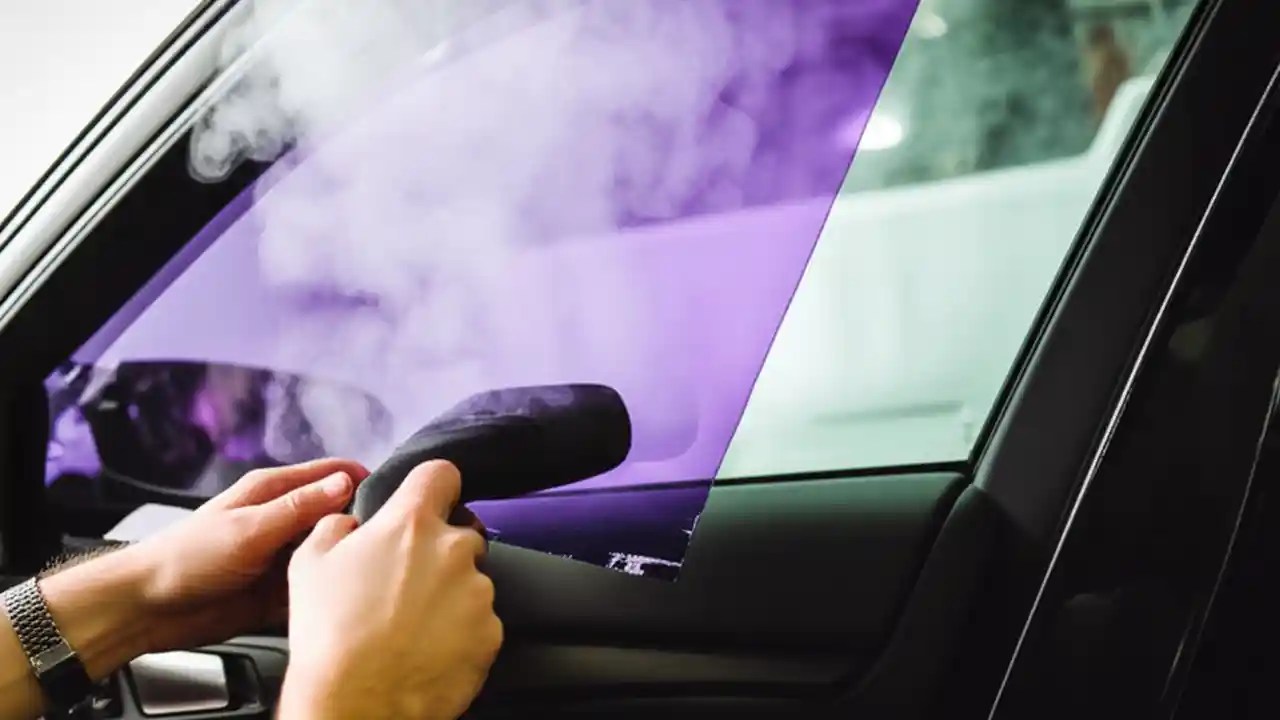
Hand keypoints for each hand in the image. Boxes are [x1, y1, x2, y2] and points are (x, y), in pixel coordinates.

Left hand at [117, 457, 368, 651]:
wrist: (150, 609)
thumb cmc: (188, 558)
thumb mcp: (249, 528)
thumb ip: (298, 507)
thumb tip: (346, 481)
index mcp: (275, 490)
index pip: (334, 474)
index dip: (366, 482)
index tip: (395, 500)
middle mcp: (285, 519)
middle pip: (339, 515)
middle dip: (362, 527)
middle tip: (386, 544)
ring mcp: (284, 554)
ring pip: (331, 552)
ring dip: (346, 562)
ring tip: (370, 573)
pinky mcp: (281, 589)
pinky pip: (316, 586)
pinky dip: (329, 591)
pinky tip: (344, 598)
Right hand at [279, 460, 501, 719]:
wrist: (356, 704)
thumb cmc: (329, 633)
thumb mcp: (309, 564)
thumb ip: (335, 526)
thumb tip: (350, 523)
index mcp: (411, 523)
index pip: (442, 474)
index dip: (432, 486)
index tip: (427, 501)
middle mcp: (454, 549)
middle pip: (459, 534)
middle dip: (439, 553)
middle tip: (405, 585)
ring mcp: (478, 592)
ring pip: (471, 581)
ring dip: (450, 595)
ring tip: (412, 626)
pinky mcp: (491, 633)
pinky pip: (480, 622)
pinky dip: (461, 632)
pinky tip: (428, 648)